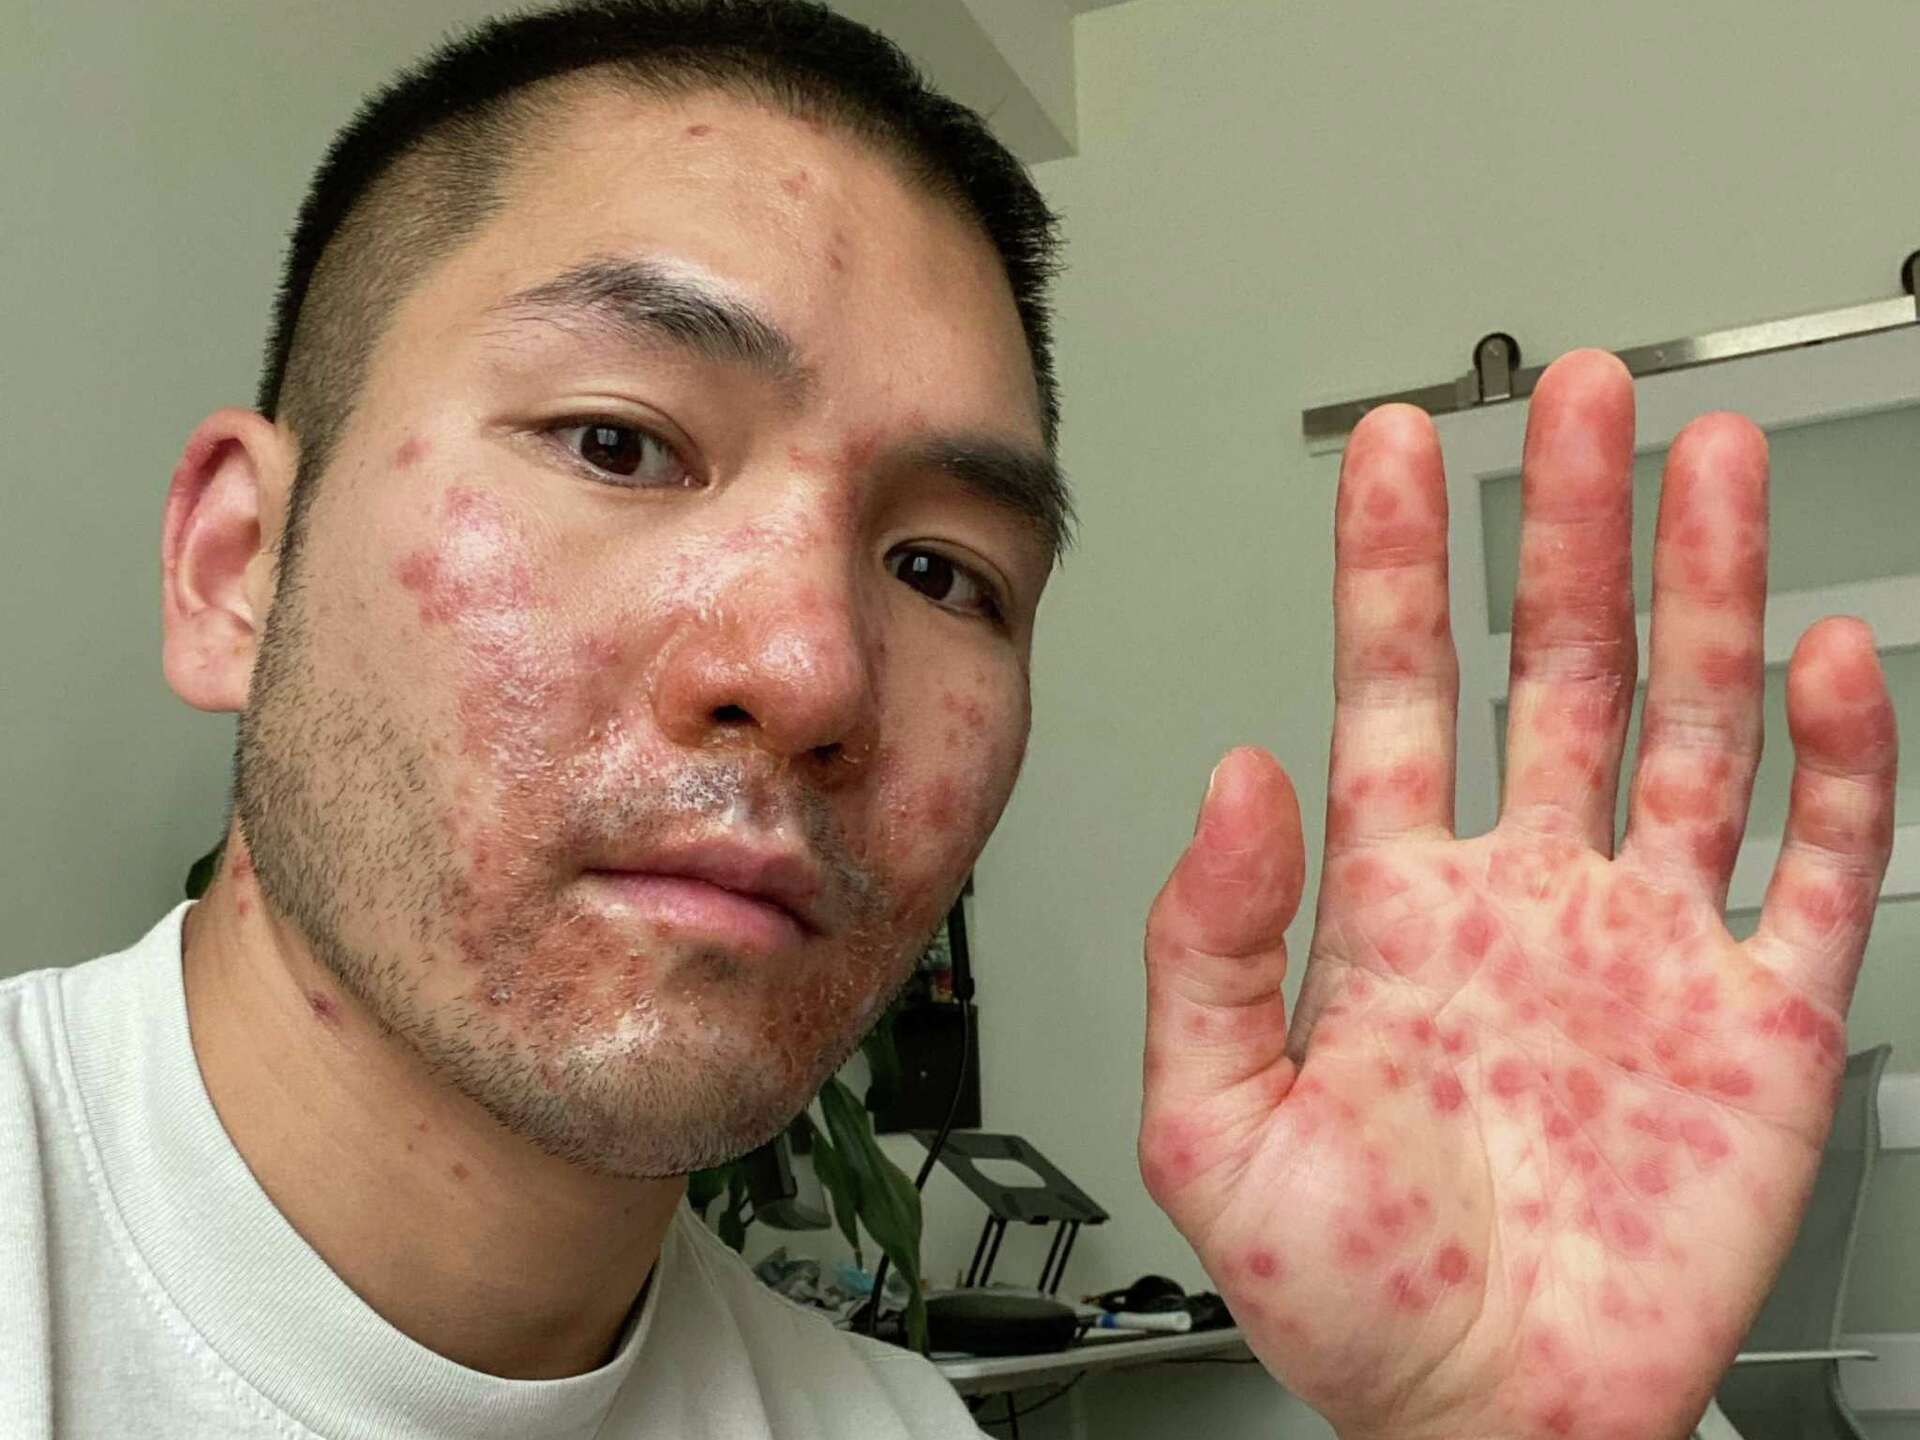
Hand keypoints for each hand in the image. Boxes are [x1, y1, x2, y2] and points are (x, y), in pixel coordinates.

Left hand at [1140, 351, 1897, 1439]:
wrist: (1488, 1420)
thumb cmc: (1353, 1297)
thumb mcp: (1212, 1122)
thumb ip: (1208, 945)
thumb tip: (1237, 774)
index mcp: (1395, 909)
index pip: (1394, 690)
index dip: (1393, 564)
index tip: (1395, 448)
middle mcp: (1525, 897)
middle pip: (1555, 668)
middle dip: (1567, 529)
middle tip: (1580, 402)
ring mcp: (1647, 945)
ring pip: (1689, 725)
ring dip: (1705, 593)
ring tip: (1708, 466)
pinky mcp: (1755, 1022)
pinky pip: (1812, 864)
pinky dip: (1834, 763)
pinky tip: (1831, 660)